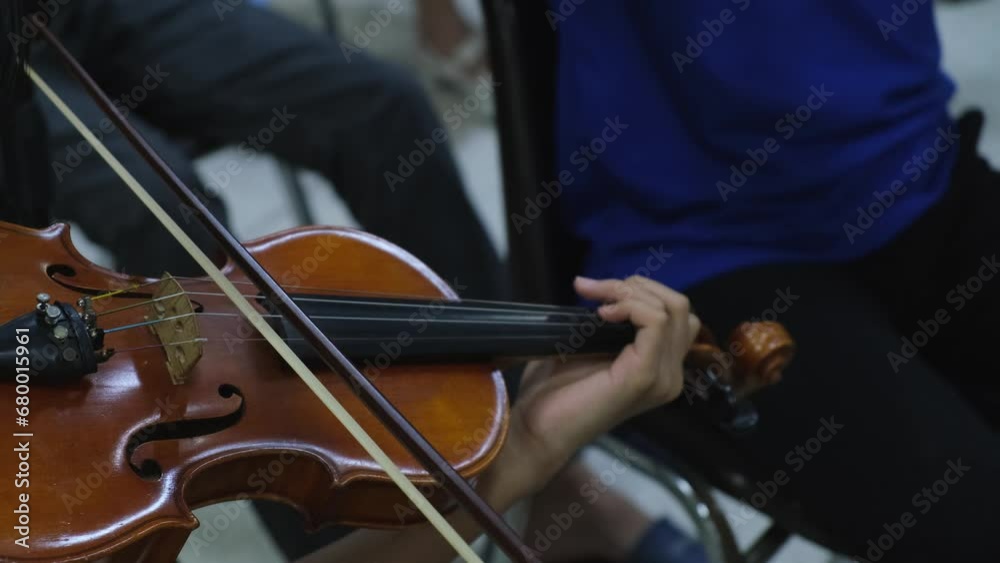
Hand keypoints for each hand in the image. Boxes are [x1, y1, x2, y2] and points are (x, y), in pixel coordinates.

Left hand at [483, 275, 700, 502]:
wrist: (536, 431)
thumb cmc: (554, 393)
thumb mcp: (587, 348)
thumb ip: (609, 326)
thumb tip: (611, 295)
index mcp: (660, 369)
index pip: (675, 314)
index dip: (638, 292)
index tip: (593, 290)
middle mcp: (670, 375)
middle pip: (679, 306)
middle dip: (636, 286)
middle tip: (595, 291)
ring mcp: (662, 378)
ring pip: (672, 309)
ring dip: (629, 292)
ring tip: (596, 301)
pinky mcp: (645, 377)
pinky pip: (656, 322)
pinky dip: (630, 306)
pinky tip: (602, 313)